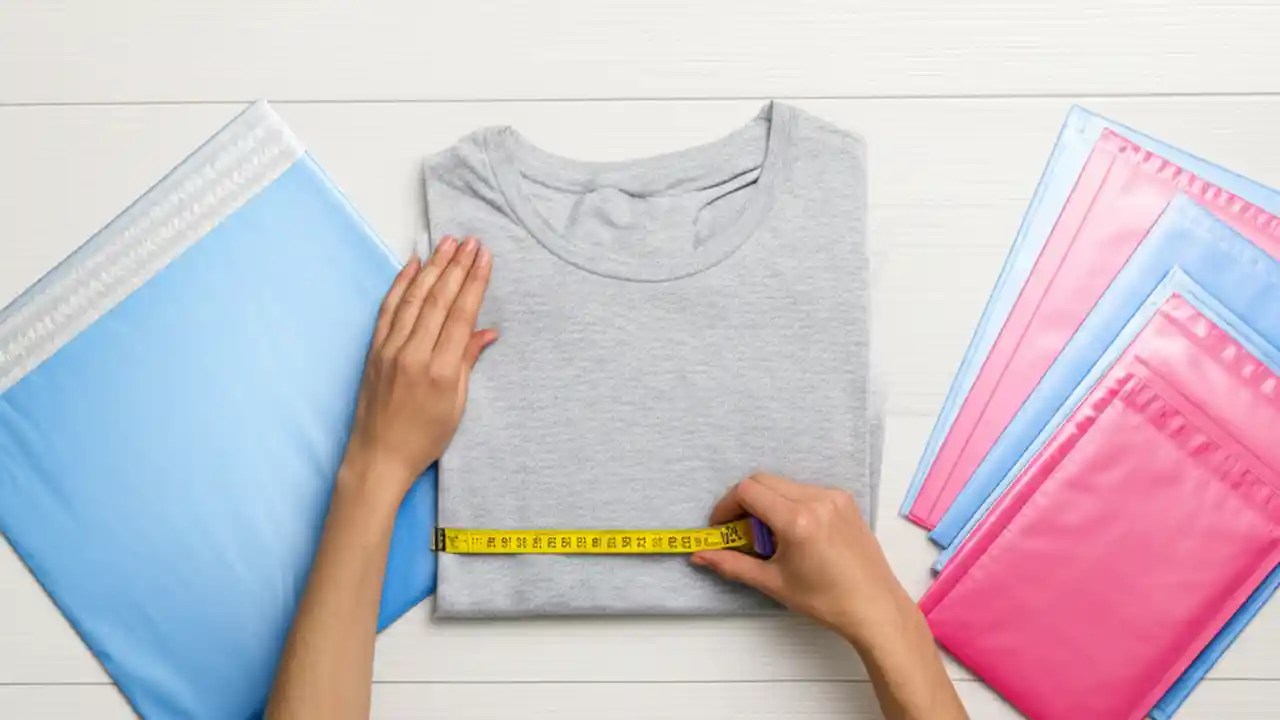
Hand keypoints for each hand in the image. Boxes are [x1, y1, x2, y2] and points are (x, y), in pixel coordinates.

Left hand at [338, 236, 496, 501]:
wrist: (378, 457)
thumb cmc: (424, 438)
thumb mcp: (457, 405)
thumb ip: (468, 362)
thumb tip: (486, 332)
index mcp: (440, 370)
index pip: (461, 314)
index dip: (474, 282)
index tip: (484, 257)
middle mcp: (413, 354)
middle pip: (439, 300)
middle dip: (457, 266)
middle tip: (471, 242)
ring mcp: (390, 349)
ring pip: (414, 298)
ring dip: (432, 267)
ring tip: (447, 243)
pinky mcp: (374, 350)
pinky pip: (389, 309)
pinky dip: (401, 284)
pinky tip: (412, 265)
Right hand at [691, 474, 909, 648]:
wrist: (874, 607)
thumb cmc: (825, 600)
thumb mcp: (773, 583)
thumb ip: (732, 565)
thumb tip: (699, 556)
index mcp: (798, 520)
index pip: (748, 491)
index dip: (726, 506)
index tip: (719, 527)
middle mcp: (817, 499)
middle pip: (763, 481)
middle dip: (743, 502)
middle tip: (738, 530)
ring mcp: (834, 497)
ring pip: (784, 484)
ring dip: (767, 502)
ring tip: (767, 536)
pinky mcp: (845, 500)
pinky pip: (805, 490)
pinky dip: (789, 503)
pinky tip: (791, 532)